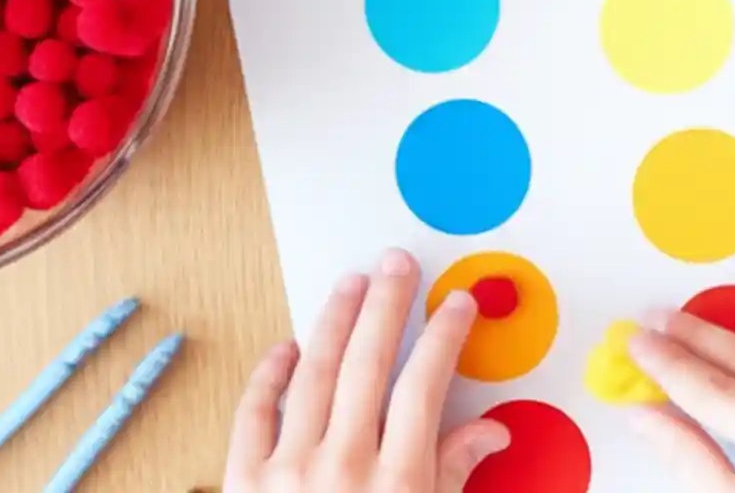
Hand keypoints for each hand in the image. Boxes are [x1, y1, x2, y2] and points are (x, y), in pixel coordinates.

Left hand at [224, 248, 509, 491]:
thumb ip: (454, 476)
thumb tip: (489, 430)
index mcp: (397, 481)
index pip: (426, 383)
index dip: (444, 335)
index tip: (457, 304)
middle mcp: (342, 465)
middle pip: (367, 362)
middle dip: (387, 304)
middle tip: (398, 263)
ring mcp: (288, 471)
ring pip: (311, 374)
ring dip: (332, 320)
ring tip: (350, 284)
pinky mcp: (245, 482)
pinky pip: (254, 414)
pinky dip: (268, 375)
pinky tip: (285, 346)